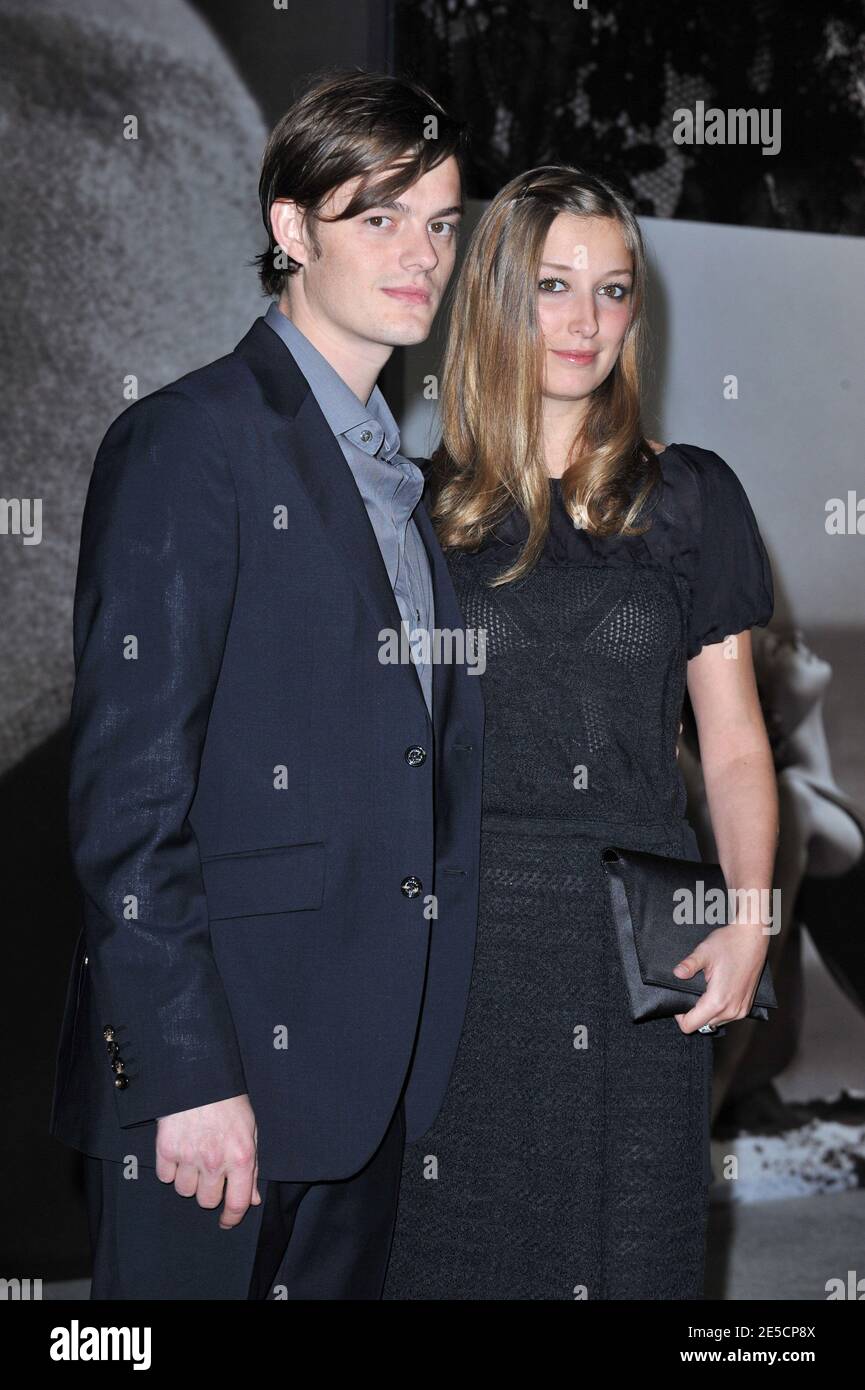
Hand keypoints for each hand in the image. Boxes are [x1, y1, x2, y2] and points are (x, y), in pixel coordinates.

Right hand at [155, 1093, 260, 1228]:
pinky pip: (165, 1176)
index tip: (226, 1221)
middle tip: (209, 1173)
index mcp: (240, 1157)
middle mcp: (215, 1161)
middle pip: (206, 1201)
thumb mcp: (250, 1131)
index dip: (232, 1218)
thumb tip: (252, 1199)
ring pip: (184, 1191)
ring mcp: (189, 1156)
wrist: (199, 1076)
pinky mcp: (166, 1149)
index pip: (237, 1203)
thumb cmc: (228, 1102)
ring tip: (193, 1157)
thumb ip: (251, 1168)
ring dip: (188, 1180)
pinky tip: (178, 1151)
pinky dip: (170, 1168)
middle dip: (209, 1192)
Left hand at [672, 920, 769, 1034]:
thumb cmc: (730, 943)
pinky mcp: (747, 1006)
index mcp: (718, 1001)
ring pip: (715, 1022)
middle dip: (692, 1013)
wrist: (753, 938)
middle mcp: (731, 1011)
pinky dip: (718, 1010)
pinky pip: (726, 1017)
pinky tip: (716, 992)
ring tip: (705, 990)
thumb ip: (688, 966)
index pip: (690, 1025)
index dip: (680, 1015)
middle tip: (691, 991)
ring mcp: (741, 1010)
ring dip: (706, 1012)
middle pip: (702, 1026)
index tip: (680, 1000)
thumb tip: (676, 974)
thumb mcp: (704, 952)